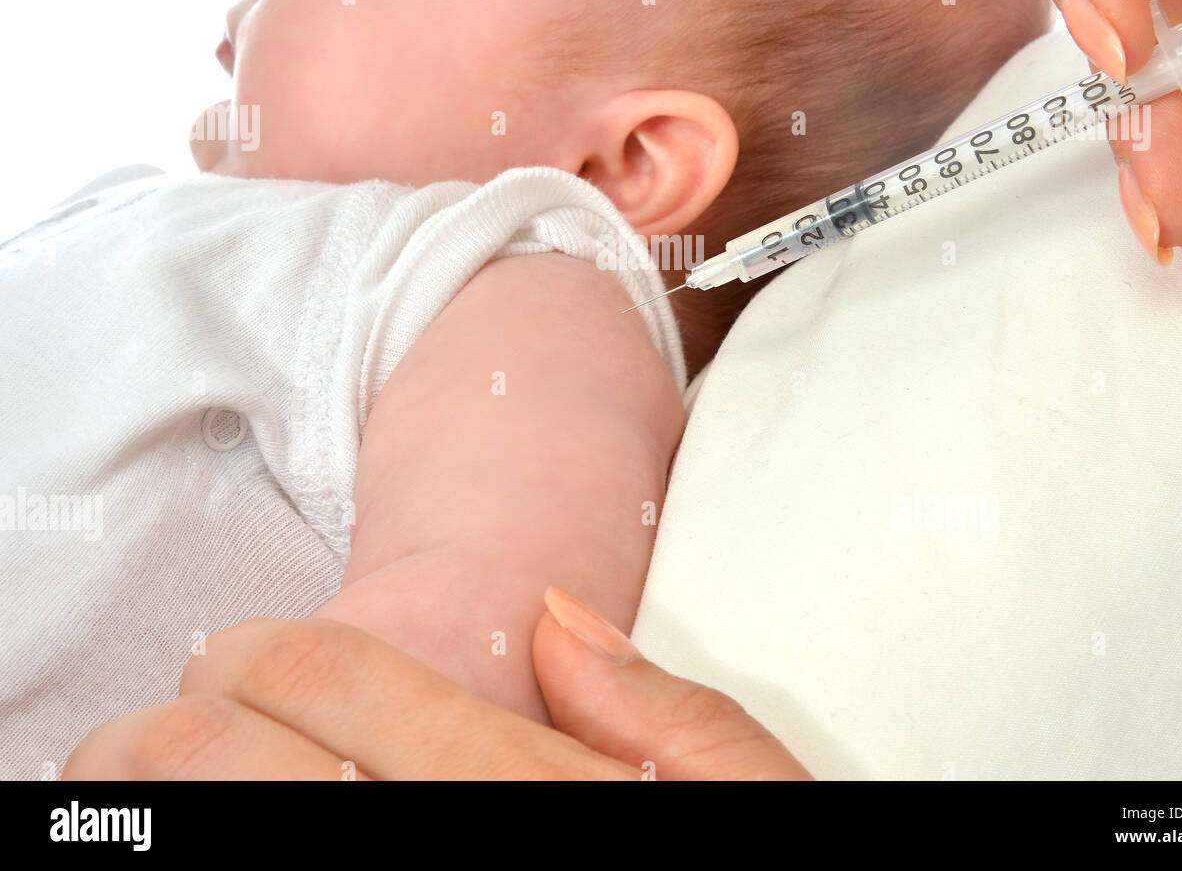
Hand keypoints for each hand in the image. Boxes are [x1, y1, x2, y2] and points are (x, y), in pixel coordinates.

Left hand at [61, 588, 809, 779]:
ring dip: (148, 807)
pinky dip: (193, 864)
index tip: (238, 656)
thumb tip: (559, 620)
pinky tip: (192, 841)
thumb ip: (666, 710)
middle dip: (163, 731)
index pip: (337, 680)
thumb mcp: (753, 799)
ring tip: (143, 793)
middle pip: (226, 760)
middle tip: (154, 732)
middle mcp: (438, 847)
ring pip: (209, 843)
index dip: (260, 653)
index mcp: (522, 792)